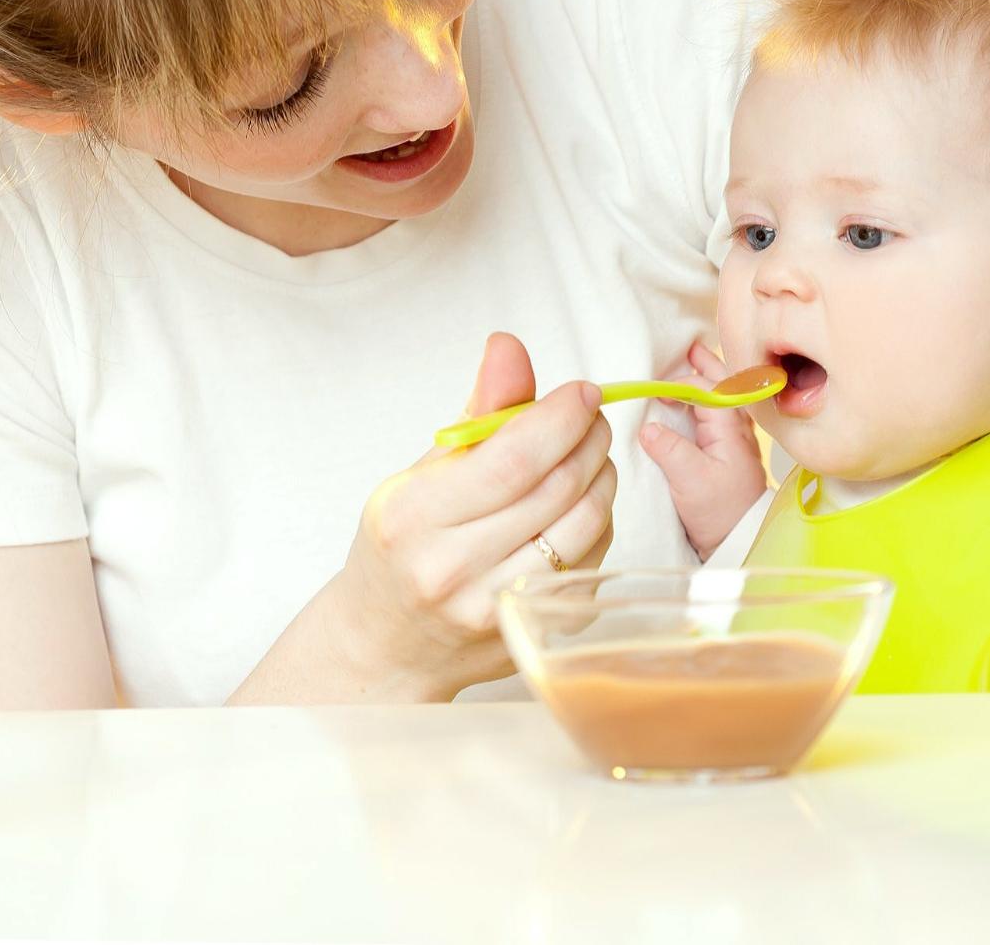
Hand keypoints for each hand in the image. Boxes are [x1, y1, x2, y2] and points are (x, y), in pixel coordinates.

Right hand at [327, 333, 616, 699]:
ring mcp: (493, 606)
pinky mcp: (531, 628)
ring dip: (602, 477)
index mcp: (414, 517)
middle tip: (591, 417)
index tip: (581, 392)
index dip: (560, 418)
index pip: (512, 459)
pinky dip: (598, 520)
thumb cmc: (404, 546)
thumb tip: (509, 347)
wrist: (387, 642)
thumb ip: (477, 414)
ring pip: (584, 524)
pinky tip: (580, 504)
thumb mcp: (421, 475)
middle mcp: (451, 567)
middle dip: (589, 439)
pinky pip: (590, 559)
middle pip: (556, 489)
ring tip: (590, 456)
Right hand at [639, 339, 767, 559]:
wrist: (740, 541)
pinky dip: (707, 399)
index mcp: (730, 428)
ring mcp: (734, 440)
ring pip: (722, 398)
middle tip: (687, 347)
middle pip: (723, 385)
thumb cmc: (721, 513)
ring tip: (692, 362)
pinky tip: (695, 400)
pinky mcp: (727, 454)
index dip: (679, 383)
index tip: (654, 388)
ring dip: (708, 378)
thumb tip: (647, 426)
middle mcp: (737, 428)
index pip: (706, 389)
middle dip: (705, 364)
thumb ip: (669, 449)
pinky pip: (718, 414)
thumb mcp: (691, 481)